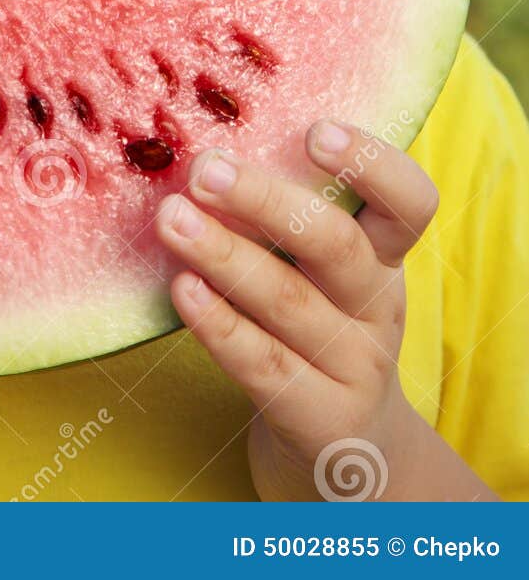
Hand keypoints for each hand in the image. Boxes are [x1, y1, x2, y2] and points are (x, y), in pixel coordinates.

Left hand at [154, 120, 497, 501]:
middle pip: (336, 244)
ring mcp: (356, 366)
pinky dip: (220, 324)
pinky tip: (181, 289)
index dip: (372, 163)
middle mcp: (377, 306)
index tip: (314, 131)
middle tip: (204, 168)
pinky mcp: (324, 419)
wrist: (343, 448)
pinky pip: (265, 366)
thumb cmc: (311, 328)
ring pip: (289, 302)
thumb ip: (279, 214)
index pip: (408, 202)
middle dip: (266, 201)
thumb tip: (192, 140)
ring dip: (224, 255)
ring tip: (171, 219)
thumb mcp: (316, 270)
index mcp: (383, 255)